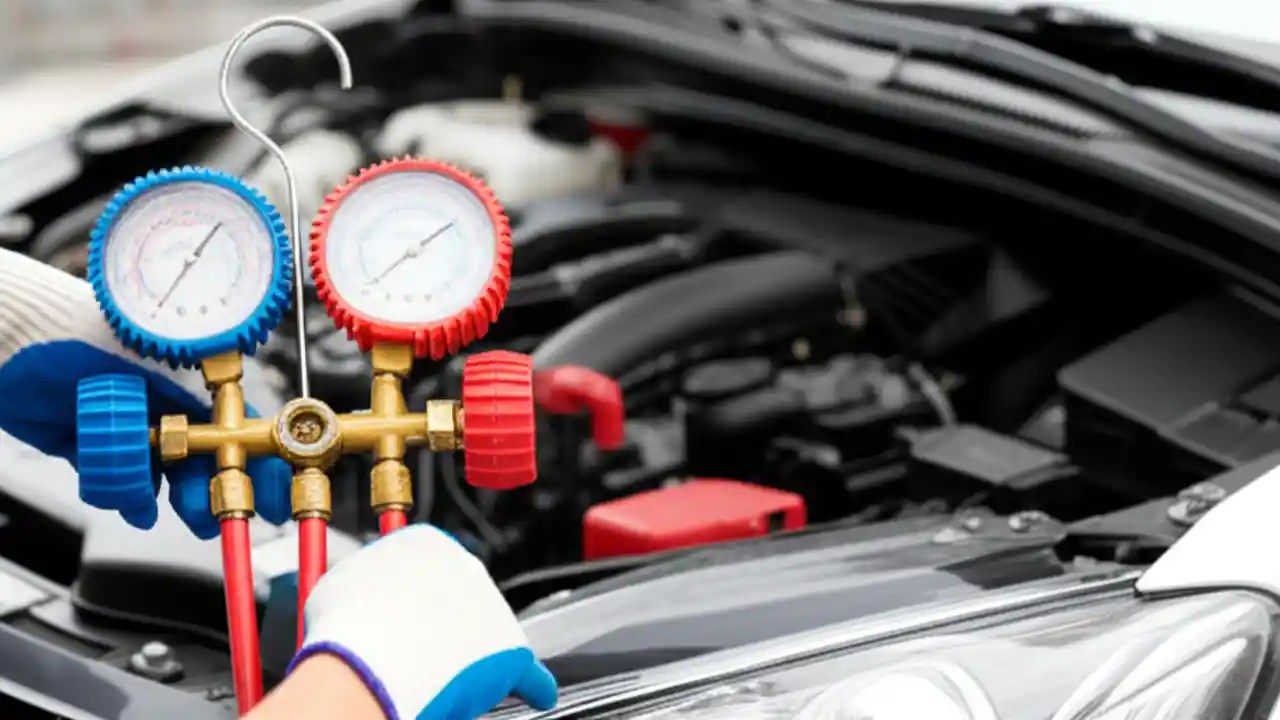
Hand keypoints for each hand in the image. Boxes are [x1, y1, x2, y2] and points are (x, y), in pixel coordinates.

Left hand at [0, 248, 291, 537]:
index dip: (258, 456)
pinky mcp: (92, 446)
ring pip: (166, 473)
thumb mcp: (150, 358)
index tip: (275, 489)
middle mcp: (161, 401)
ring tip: (187, 517)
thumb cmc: (77, 331)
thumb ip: (190, 389)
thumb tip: (229, 416)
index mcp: (185, 375)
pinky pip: (121, 482)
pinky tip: (139, 510)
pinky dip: (131, 497)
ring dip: (179, 498)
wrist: (6, 341)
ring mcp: (128, 425)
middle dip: (216, 487)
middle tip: (224, 512)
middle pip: (204, 455)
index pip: (236, 421)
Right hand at [292, 524, 557, 719]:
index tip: (408, 619)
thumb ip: (364, 582)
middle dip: (445, 629)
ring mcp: (492, 608)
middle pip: (464, 603)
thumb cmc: (345, 627)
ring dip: (471, 659)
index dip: (417, 605)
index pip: (433, 571)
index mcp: (427, 543)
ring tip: (438, 681)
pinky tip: (537, 694)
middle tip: (416, 655)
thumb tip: (360, 594)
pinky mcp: (509, 653)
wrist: (364, 666)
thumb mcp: (340, 584)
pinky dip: (533, 686)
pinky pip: (529, 673)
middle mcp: (466, 567)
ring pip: (487, 638)